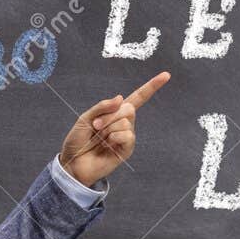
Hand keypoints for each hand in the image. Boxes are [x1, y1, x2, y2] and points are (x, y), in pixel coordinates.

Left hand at [60, 71, 169, 186]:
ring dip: (109, 128)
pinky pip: (127, 135)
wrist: (73, 162)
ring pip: (126, 122)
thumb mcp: (85, 118)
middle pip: (129, 109)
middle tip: (96, 126)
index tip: (166, 75)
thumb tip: (121, 98)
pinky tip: (107, 146)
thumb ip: (102, 106)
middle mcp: (124, 123)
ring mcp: (126, 136)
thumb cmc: (78, 141)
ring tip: (99, 138)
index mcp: (115, 112)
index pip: (137, 98)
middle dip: (110, 116)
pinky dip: (114, 138)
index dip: (151, 87)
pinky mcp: (127, 149)